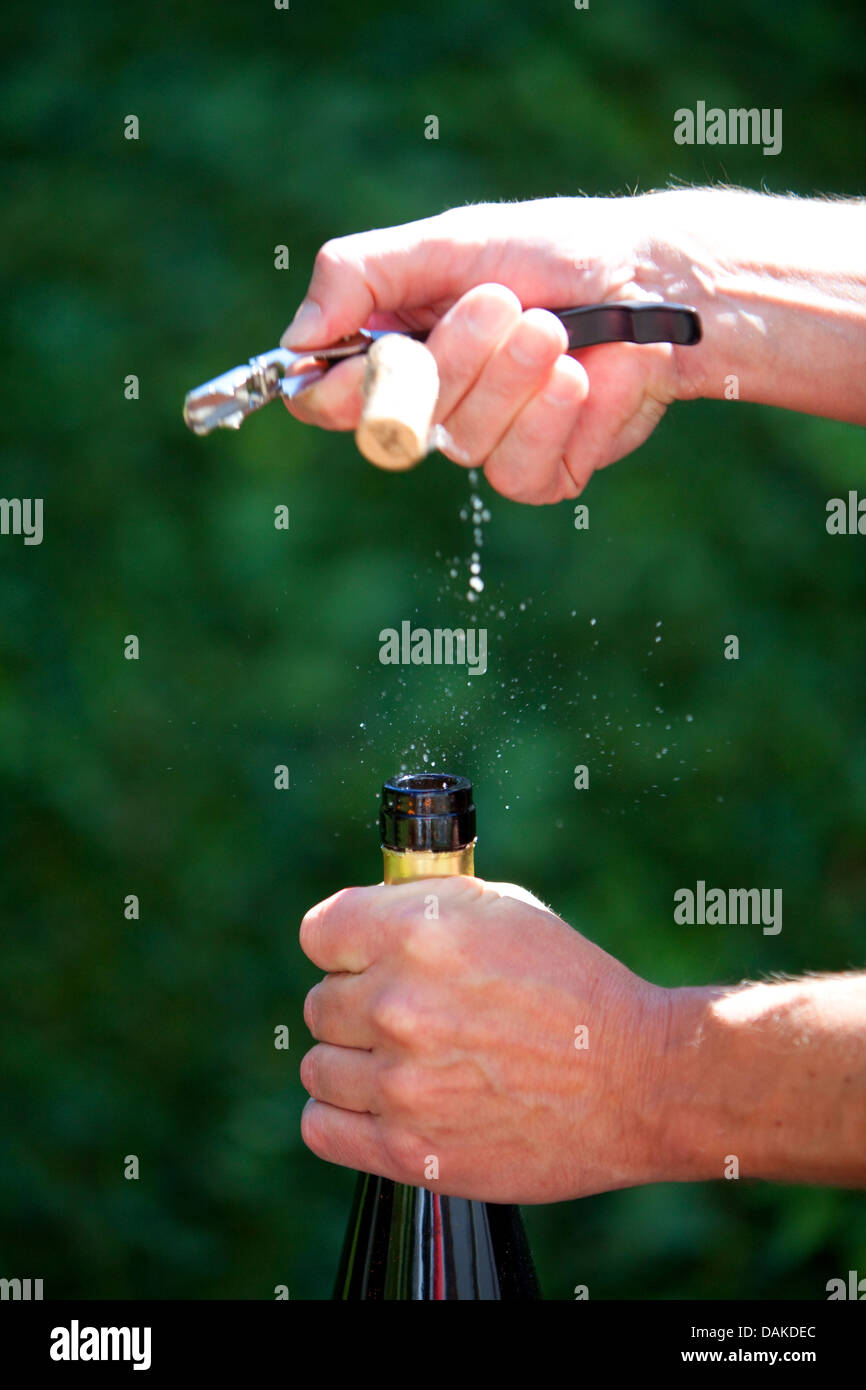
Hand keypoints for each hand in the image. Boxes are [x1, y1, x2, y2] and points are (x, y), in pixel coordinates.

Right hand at [281, 197, 697, 503]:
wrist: (655, 280)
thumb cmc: (555, 252)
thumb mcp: (451, 241)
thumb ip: (361, 276)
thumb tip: (295, 338)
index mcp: (395, 348)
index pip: (326, 400)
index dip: (342, 390)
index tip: (383, 352)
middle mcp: (432, 403)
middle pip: (395, 423)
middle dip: (456, 359)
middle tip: (505, 303)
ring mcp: (485, 443)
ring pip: (463, 442)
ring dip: (516, 376)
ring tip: (559, 329)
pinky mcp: (540, 473)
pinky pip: (518, 471)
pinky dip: (555, 414)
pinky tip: (587, 376)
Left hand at [298, 875, 669, 1202]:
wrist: (635, 1082)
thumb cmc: (573, 987)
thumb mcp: (502, 907)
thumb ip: (419, 906)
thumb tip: (360, 922)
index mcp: (417, 931)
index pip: (318, 933)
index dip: (346, 945)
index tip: (367, 958)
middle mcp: (397, 1003)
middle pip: (320, 1002)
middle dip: (359, 1004)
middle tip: (413, 1016)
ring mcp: (400, 1082)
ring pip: (318, 1066)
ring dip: (353, 1063)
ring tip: (407, 1064)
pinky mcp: (408, 1150)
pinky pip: (320, 1126)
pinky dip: (342, 1116)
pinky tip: (382, 1104)